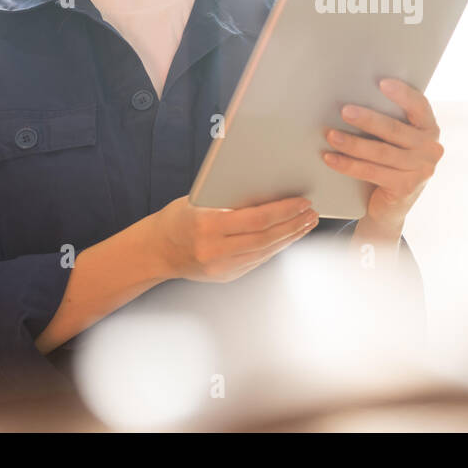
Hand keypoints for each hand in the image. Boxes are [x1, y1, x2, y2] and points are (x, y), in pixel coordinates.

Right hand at [149, 194, 318, 282]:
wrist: (156, 251)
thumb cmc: (178, 218)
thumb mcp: (200, 201)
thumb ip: (230, 200)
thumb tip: (269, 190)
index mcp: (208, 226)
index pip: (257, 219)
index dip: (284, 211)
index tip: (302, 201)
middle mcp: (215, 250)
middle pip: (266, 238)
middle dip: (293, 224)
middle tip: (311, 212)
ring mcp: (222, 268)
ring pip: (266, 252)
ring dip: (290, 237)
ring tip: (306, 223)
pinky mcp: (227, 276)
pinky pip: (259, 260)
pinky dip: (276, 246)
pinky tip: (288, 236)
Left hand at [322, 77, 443, 228]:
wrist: (393, 205)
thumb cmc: (392, 162)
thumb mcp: (399, 140)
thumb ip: (391, 121)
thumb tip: (356, 98)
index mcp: (430, 129)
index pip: (419, 106)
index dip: (402, 94)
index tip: (382, 83)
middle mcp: (431, 149)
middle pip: (395, 130)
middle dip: (368, 119)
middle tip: (345, 111)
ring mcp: (420, 170)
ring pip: (381, 152)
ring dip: (353, 143)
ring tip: (332, 135)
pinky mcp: (404, 187)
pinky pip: (371, 172)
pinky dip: (348, 164)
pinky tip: (331, 157)